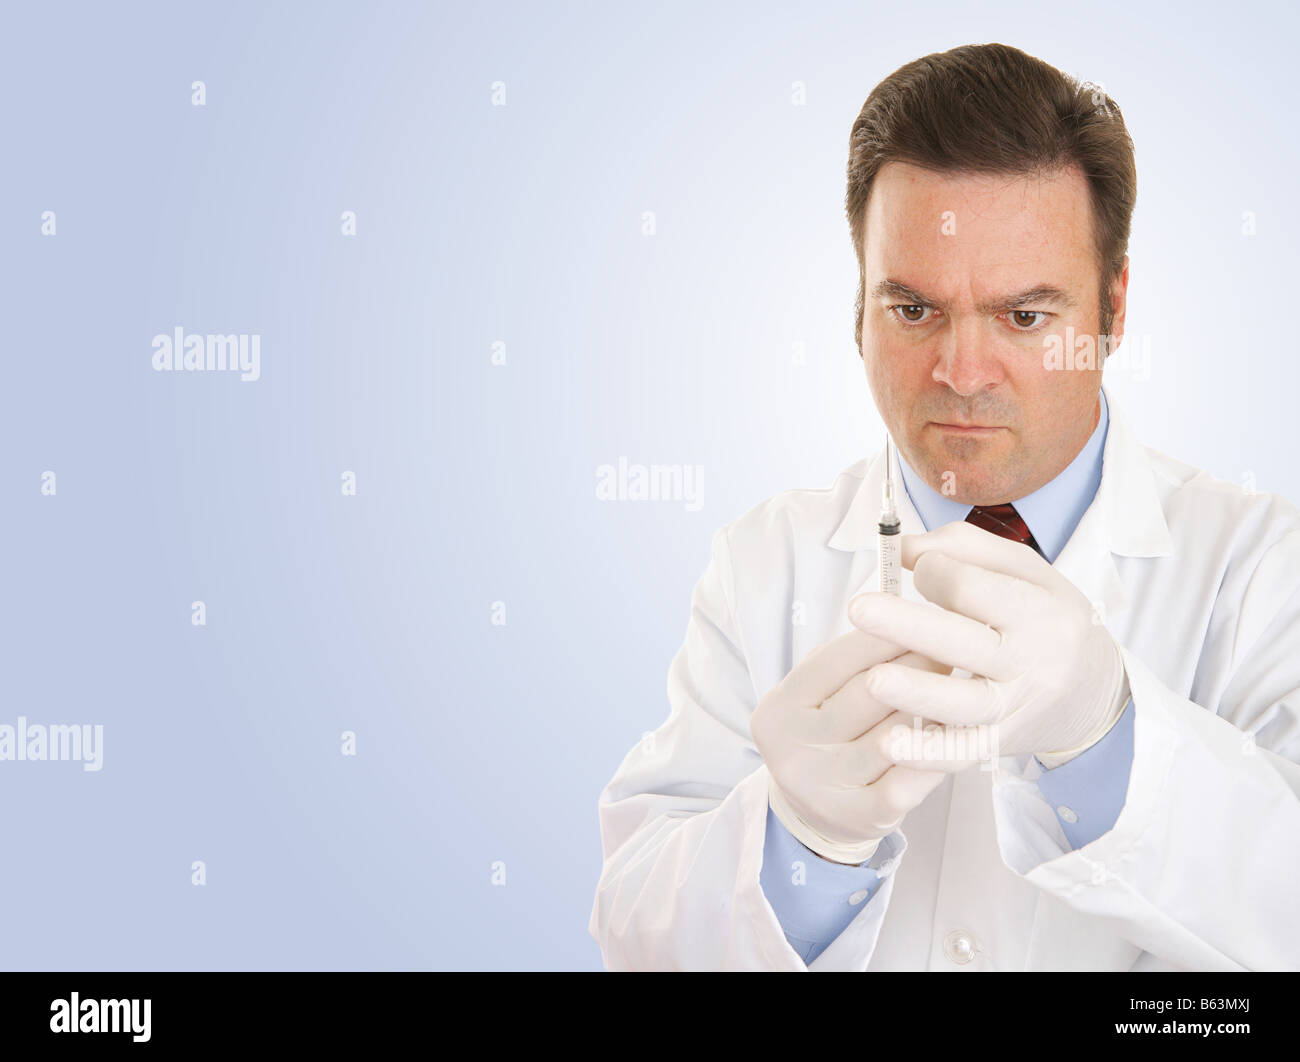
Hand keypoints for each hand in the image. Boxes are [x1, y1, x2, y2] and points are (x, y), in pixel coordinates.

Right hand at [750, 628, 952, 864]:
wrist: (812, 813)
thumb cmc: (826, 733)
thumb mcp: (819, 692)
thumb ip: (849, 659)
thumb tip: (907, 616)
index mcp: (780, 706)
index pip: (837, 660)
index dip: (885, 635)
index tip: (926, 616)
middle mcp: (793, 746)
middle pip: (868, 694)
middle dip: (918, 666)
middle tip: (957, 647)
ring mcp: (823, 785)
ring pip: (893, 736)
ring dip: (934, 710)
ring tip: (964, 688)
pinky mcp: (857, 817)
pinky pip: (908, 782)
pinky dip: (936, 756)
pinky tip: (958, 737)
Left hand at [847, 520, 1129, 769]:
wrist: (1093, 691)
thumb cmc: (1045, 618)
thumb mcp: (1023, 571)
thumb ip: (962, 548)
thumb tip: (903, 548)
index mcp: (1038, 610)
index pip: (975, 589)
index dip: (936, 573)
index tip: (921, 570)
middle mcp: (1030, 662)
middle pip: (966, 643)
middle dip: (909, 626)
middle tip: (859, 609)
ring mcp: (1015, 708)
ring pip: (964, 704)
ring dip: (916, 694)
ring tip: (871, 681)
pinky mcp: (1000, 744)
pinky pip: (964, 752)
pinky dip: (928, 753)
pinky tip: (889, 744)